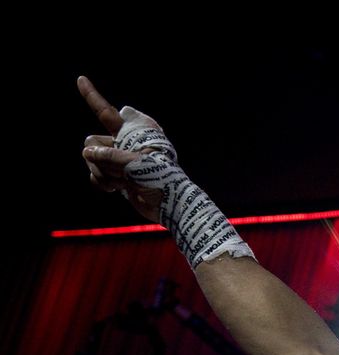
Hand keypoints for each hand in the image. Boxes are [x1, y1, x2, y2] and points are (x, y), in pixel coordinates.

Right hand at [77, 76, 163, 222]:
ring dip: (101, 173)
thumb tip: (87, 153)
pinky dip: (101, 182)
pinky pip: (96, 174)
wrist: (169, 204)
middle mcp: (124, 141)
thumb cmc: (159, 178)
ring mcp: (119, 158)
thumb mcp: (134, 163)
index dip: (92, 95)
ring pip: (92, 159)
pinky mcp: (117, 174)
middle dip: (99, 158)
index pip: (107, 112)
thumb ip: (108, 156)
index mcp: (133, 131)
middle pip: (92, 141)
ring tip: (121, 181)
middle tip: (120, 171)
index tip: (80, 79)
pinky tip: (115, 188)